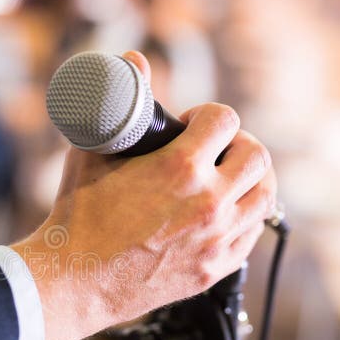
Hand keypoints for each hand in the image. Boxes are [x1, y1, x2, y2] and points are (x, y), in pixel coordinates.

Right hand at [11, 51, 276, 339]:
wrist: (74, 279)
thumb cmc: (79, 218)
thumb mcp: (95, 152)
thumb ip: (123, 104)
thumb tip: (134, 60)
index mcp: (180, 169)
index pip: (226, 120)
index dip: (208, 115)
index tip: (192, 125)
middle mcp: (208, 204)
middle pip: (256, 156)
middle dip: (237, 144)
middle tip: (214, 151)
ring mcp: (215, 241)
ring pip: (265, 197)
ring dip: (249, 180)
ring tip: (225, 181)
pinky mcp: (213, 270)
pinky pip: (252, 236)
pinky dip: (243, 218)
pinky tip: (219, 214)